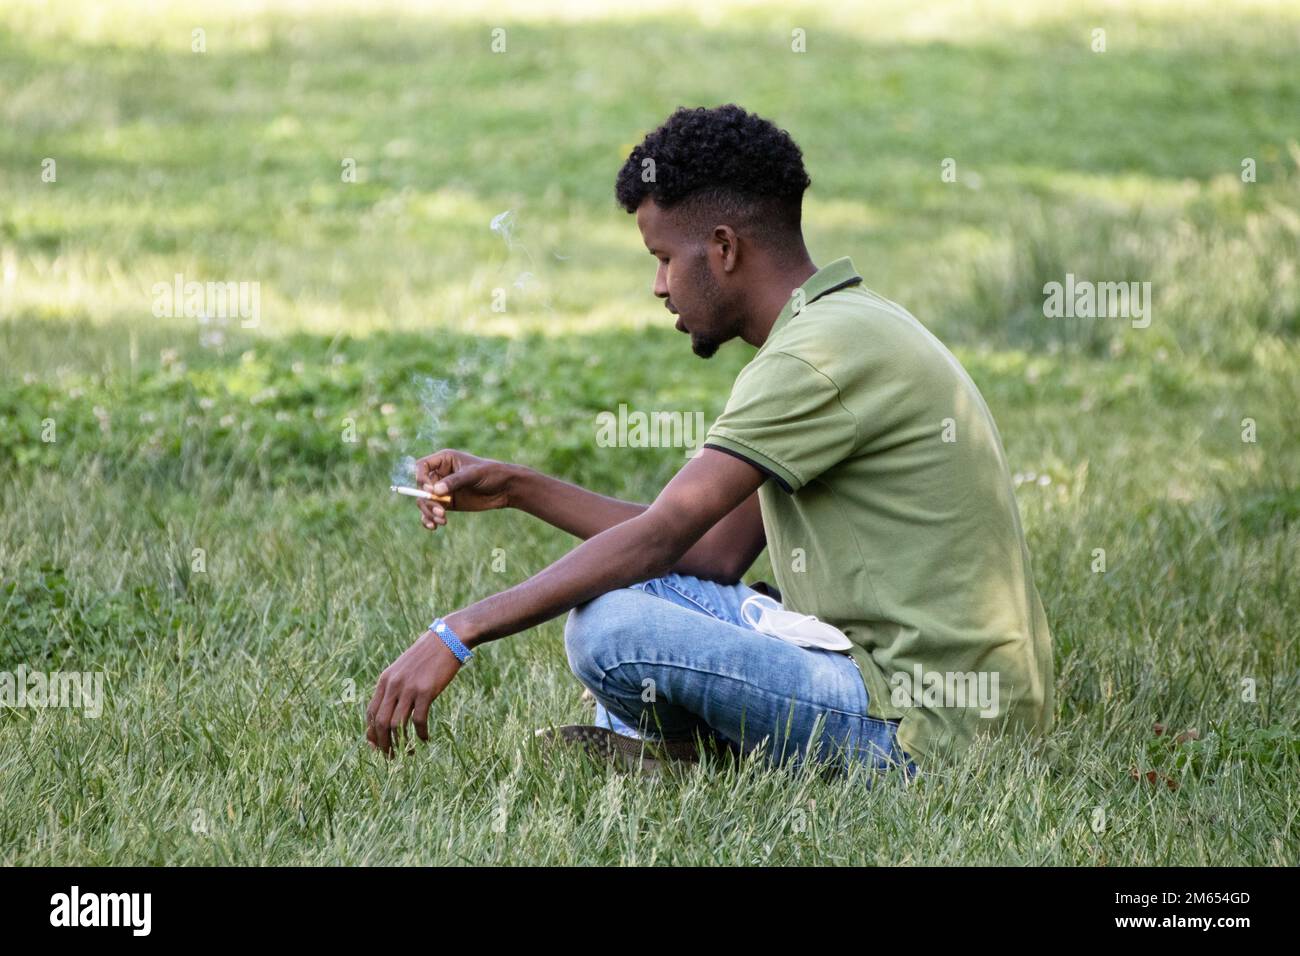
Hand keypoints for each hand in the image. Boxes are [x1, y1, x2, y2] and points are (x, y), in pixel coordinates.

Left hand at [365, 630, 461, 755]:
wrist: (447, 638)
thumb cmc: (428, 655)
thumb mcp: (405, 669)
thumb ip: (396, 687)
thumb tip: (392, 711)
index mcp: (385, 680)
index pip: (370, 713)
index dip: (372, 734)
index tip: (378, 747)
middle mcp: (393, 685)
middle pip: (380, 723)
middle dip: (383, 744)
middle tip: (391, 757)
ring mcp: (409, 688)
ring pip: (396, 724)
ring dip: (400, 743)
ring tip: (409, 752)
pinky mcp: (426, 691)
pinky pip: (418, 720)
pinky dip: (420, 734)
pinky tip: (425, 739)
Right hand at [413, 449, 515, 531]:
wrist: (505, 489)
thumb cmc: (491, 474)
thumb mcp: (473, 474)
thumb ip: (454, 481)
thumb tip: (434, 491)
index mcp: (444, 460)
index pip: (422, 467)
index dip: (421, 479)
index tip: (430, 490)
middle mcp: (440, 474)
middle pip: (421, 487)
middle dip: (427, 501)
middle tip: (440, 512)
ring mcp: (442, 490)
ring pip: (425, 501)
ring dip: (429, 512)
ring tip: (442, 521)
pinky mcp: (447, 503)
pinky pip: (432, 511)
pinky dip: (429, 518)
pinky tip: (433, 526)